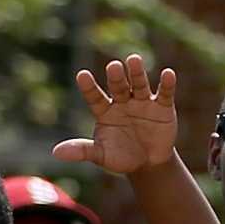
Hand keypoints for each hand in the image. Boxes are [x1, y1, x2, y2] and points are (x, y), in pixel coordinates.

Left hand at [58, 53, 185, 177]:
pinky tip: (168, 74)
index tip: (82, 75)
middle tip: (113, 66)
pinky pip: (164, 93)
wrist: (148, 164)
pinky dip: (167, 84)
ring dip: (137, 73)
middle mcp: (122, 101)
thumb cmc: (121, 157)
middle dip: (116, 77)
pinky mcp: (162, 106)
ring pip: (139, 84)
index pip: (94, 97)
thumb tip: (56, 153)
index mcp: (104, 110)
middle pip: (118, 86)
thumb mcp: (101, 156)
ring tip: (134, 60)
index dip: (89, 87)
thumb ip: (82, 151)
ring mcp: (142, 101)